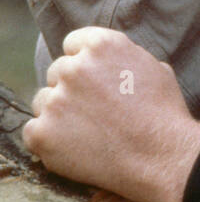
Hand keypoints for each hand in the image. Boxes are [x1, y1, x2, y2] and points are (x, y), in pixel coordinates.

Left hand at [22, 28, 199, 201]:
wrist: (162, 157)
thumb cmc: (164, 115)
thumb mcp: (154, 68)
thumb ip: (123, 57)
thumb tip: (109, 62)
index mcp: (102, 45)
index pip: (73, 44)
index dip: (83, 62)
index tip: (92, 81)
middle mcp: (75, 67)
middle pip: (57, 72)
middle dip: (71, 89)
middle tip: (94, 112)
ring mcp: (56, 100)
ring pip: (44, 101)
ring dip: (59, 114)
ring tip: (88, 133)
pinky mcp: (43, 133)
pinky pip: (33, 131)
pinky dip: (48, 141)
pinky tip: (74, 148)